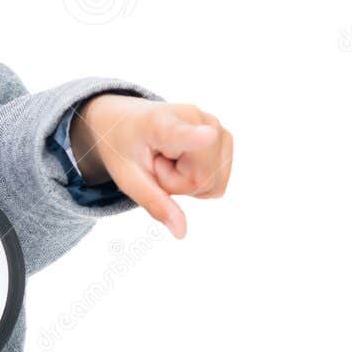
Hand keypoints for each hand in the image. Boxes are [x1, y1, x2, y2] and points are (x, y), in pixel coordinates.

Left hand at [71, 95, 233, 239]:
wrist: (126, 120)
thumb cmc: (125, 148)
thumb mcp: (128, 179)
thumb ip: (154, 203)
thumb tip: (182, 233)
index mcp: (160, 124)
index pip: (183, 134)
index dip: (196, 138)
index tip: (207, 135)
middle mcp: (196, 118)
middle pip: (201, 180)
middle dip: (177, 185)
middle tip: (157, 164)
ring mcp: (216, 126)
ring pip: (214, 183)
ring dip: (189, 183)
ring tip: (169, 160)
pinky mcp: (226, 138)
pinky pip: (219, 182)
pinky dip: (201, 180)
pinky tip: (184, 161)